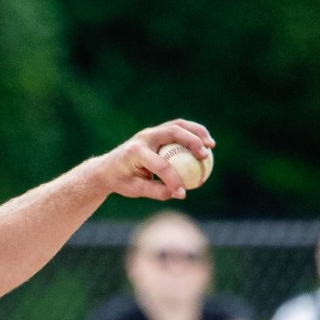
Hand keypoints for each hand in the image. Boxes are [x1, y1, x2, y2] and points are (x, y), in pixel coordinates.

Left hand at [88, 120, 213, 200]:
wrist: (107, 167)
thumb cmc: (121, 180)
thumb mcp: (134, 190)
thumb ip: (156, 191)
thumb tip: (179, 194)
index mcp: (135, 152)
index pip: (160, 164)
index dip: (173, 179)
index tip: (183, 193)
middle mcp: (143, 137)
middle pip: (172, 133)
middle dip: (192, 142)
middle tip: (205, 156)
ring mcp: (150, 132)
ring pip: (177, 125)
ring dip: (197, 132)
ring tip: (211, 145)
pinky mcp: (156, 132)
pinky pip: (177, 128)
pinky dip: (192, 133)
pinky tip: (205, 143)